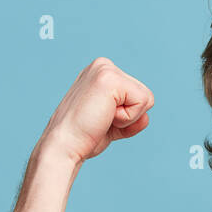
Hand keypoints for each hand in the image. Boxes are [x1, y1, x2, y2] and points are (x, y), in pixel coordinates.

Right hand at [36, 57, 153, 165]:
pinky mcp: (110, 78)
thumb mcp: (113, 124)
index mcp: (102, 73)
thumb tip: (146, 118)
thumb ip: (131, 118)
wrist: (65, 146)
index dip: (127, 116)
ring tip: (102, 118)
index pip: (138, 95)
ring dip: (128, 117)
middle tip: (101, 120)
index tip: (102, 120)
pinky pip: (143, 101)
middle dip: (129, 116)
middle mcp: (103, 65)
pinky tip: (105, 117)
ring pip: (146, 98)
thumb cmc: (84, 138)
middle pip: (145, 94)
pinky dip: (128, 117)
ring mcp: (105, 69)